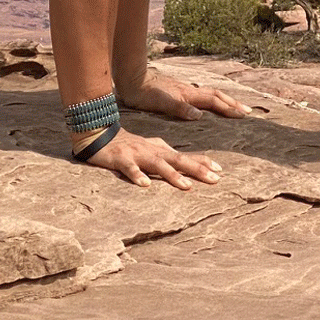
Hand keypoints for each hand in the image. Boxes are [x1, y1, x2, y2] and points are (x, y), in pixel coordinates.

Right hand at [78, 127, 221, 189]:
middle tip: (215, 179)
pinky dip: (137, 176)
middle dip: (196, 169)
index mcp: (160, 150)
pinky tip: (145, 185)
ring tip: (187, 186)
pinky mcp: (120, 160)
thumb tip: (186, 160)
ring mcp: (137, 155)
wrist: (99, 134)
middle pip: (177, 160)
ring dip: (172, 175)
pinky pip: (129, 169)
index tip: (220, 171)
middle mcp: (152, 151)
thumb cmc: (127, 144)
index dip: (202, 162)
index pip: (185, 155)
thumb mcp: (150, 146)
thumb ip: (166, 153)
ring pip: (157, 165)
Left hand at [119, 70, 250, 121]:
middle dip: (233, 103)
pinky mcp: (177, 90)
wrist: (132, 78)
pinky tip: (208, 104)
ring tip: (234, 106)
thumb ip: (180, 109)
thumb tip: (200, 115)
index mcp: (187, 94)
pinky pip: (200, 95)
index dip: (229, 108)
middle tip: (247, 111)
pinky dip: (211, 99)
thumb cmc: (144, 93)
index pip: (214, 101)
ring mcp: (183, 89)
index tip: (243, 115)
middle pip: (217, 95)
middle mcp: (189, 90)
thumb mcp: (161, 103)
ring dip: (224, 100)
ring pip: (209, 93)